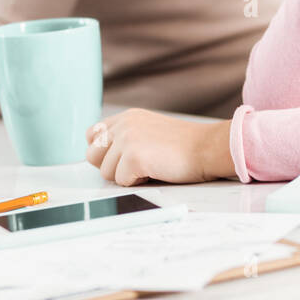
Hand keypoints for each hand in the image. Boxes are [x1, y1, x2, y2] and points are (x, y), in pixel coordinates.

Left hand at [84, 109, 233, 185]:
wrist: (207, 147)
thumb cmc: (183, 146)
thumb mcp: (149, 130)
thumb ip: (126, 136)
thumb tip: (101, 157)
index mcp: (127, 117)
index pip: (92, 135)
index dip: (102, 152)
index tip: (119, 158)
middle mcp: (124, 124)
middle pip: (93, 156)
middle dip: (111, 167)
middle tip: (136, 166)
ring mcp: (127, 139)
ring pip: (106, 172)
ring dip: (126, 176)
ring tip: (150, 166)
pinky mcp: (134, 157)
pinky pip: (121, 182)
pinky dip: (138, 182)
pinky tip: (155, 171)